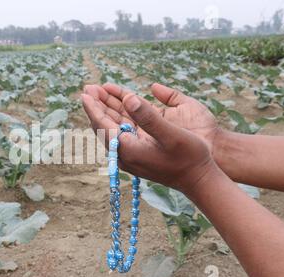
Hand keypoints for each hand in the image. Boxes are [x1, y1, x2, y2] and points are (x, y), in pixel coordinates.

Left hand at [81, 84, 220, 195]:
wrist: (198, 181)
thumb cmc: (189, 158)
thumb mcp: (171, 134)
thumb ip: (149, 117)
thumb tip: (129, 98)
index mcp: (129, 149)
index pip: (103, 126)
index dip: (93, 108)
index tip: (84, 94)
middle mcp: (125, 155)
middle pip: (104, 127)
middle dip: (96, 106)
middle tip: (88, 88)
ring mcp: (130, 156)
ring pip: (112, 129)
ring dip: (106, 111)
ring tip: (98, 94)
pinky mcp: (137, 156)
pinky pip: (121, 134)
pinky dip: (116, 119)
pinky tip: (116, 109)